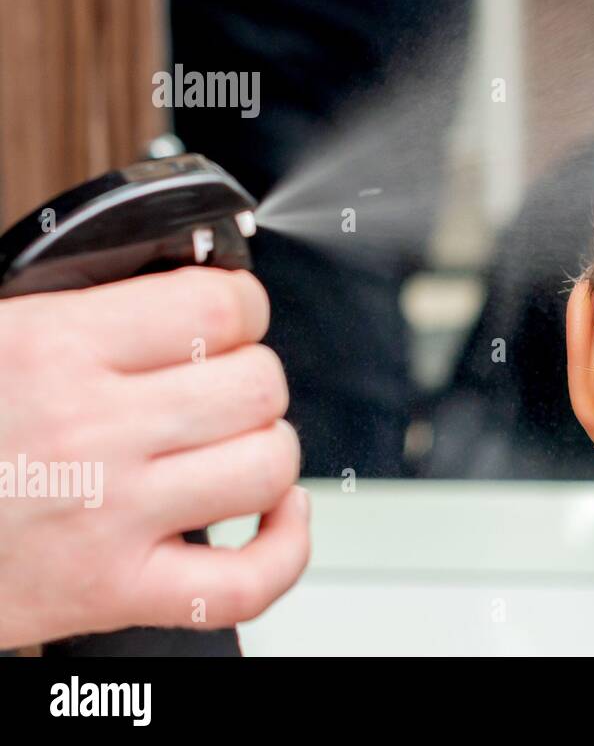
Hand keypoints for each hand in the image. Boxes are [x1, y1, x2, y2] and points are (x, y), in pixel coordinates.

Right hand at [0, 268, 308, 646]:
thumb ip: (90, 312)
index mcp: (55, 348)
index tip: (229, 318)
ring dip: (265, 452)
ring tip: (227, 447)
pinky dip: (283, 548)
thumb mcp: (2, 337)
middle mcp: (90, 431)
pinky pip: (248, 581)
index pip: (220, 306)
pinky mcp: (113, 591)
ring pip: (269, 466)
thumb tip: (190, 283)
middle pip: (257, 385)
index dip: (242, 306)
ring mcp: (110, 517)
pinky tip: (272, 515)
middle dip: (250, 379)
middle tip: (213, 388)